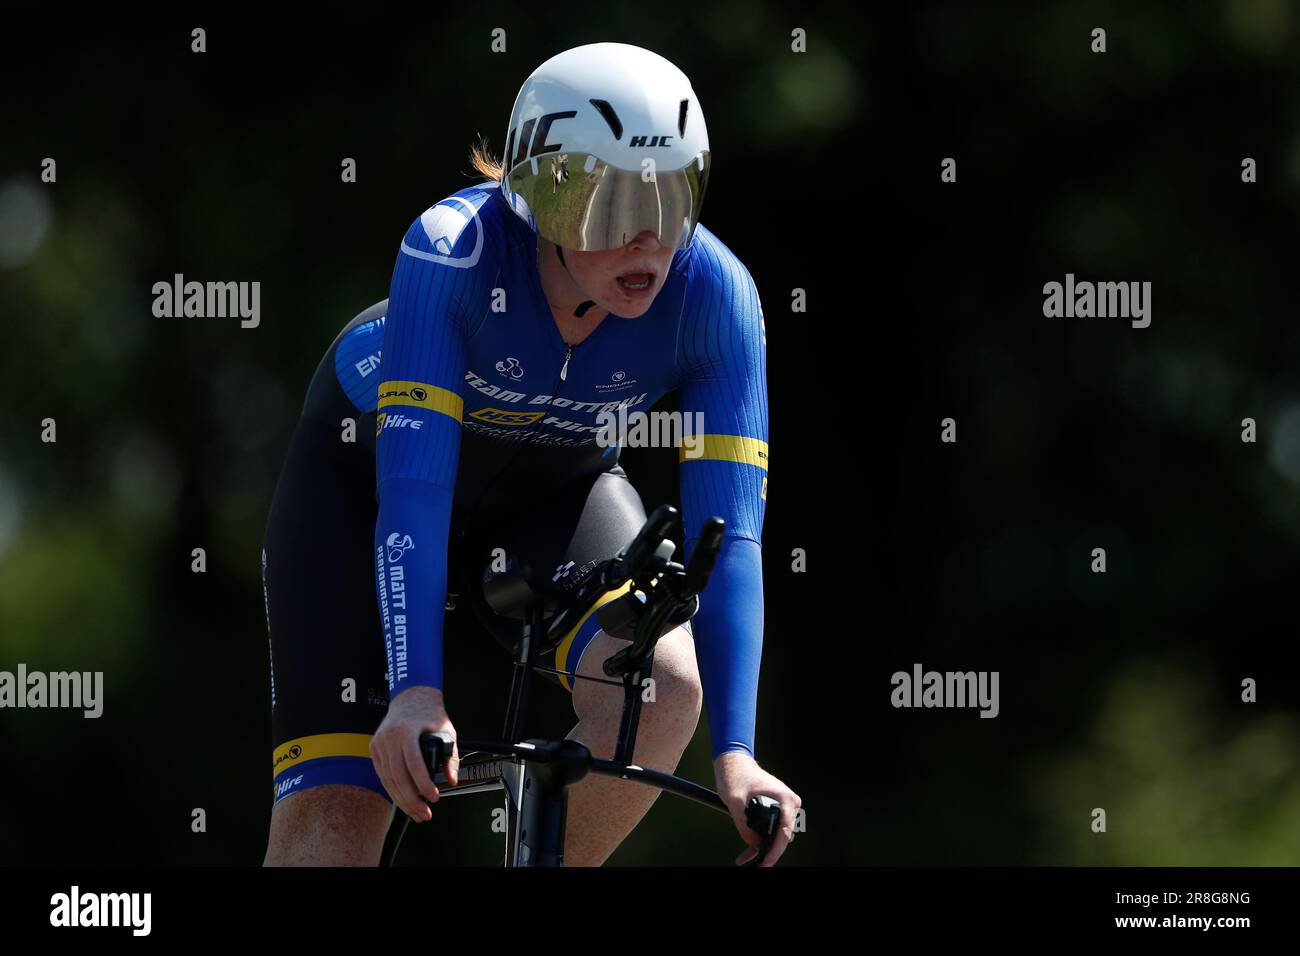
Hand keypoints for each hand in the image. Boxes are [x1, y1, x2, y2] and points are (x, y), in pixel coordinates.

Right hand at [370, 685, 458, 821]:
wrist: (411, 697)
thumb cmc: (430, 714)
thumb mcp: (447, 730)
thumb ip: (450, 756)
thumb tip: (451, 780)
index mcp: (407, 731)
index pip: (414, 764)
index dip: (423, 784)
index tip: (434, 797)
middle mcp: (389, 737)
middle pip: (399, 776)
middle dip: (412, 800)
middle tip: (425, 813)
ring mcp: (379, 743)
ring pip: (388, 779)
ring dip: (402, 800)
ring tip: (416, 812)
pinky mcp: (374, 748)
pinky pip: (383, 775)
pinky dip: (393, 790)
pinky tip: (403, 801)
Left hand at [713, 752, 800, 865]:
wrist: (733, 762)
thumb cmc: (736, 776)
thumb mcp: (735, 801)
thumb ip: (743, 825)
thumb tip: (754, 844)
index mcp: (785, 799)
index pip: (784, 831)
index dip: (776, 850)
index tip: (766, 863)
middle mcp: (789, 803)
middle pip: (783, 836)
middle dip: (770, 851)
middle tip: (758, 865)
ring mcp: (783, 807)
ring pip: (775, 835)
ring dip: (762, 848)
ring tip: (746, 859)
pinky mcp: (774, 810)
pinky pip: (770, 830)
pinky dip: (759, 842)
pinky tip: (745, 855)